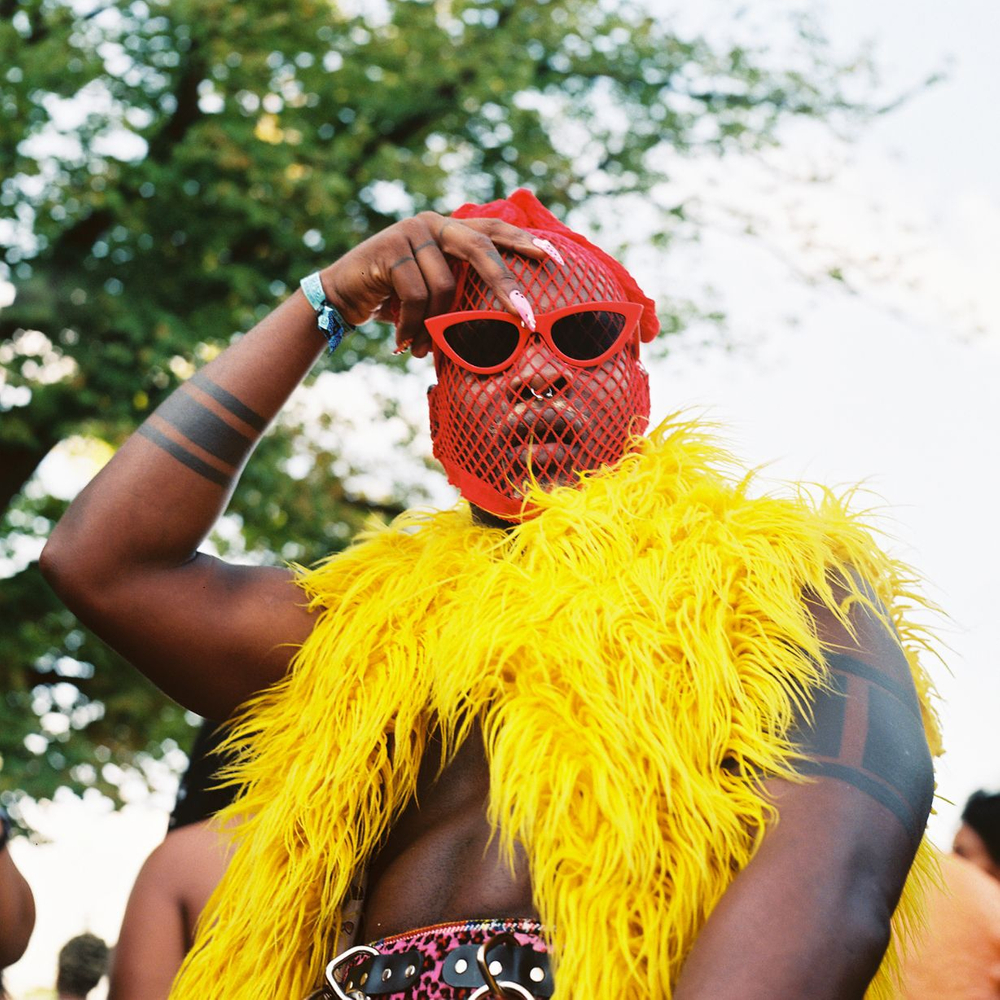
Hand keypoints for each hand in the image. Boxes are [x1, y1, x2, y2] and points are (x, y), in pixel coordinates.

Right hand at [319, 212, 550, 356]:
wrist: (343, 296)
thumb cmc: (396, 301)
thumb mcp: (434, 293)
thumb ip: (462, 290)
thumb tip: (510, 317)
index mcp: (451, 230)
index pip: (495, 230)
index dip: (527, 241)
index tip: (558, 258)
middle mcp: (434, 224)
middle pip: (480, 248)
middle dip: (506, 284)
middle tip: (527, 317)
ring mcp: (410, 232)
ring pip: (444, 285)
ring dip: (436, 326)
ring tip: (422, 349)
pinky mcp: (389, 247)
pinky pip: (416, 296)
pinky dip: (412, 326)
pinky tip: (402, 343)